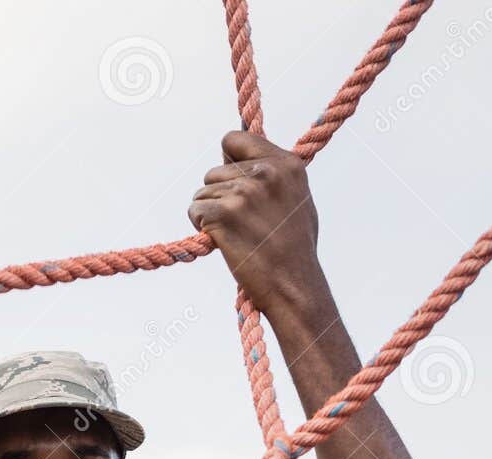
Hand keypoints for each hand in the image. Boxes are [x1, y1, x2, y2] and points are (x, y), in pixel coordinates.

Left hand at [188, 131, 323, 318]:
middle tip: (240, 222)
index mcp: (285, 164)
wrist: (293, 286)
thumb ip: (274, 176)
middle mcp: (265, 172)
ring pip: (201, 193)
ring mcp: (243, 193)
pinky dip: (200, 227)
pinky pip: (194, 211)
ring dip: (209, 214)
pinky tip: (222, 241)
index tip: (233, 181)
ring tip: (235, 234)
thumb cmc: (294, 250)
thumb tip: (249, 163)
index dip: (228, 160)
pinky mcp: (224, 214)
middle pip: (214, 171)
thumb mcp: (297, 198)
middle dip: (219, 195)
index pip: (233, 139)